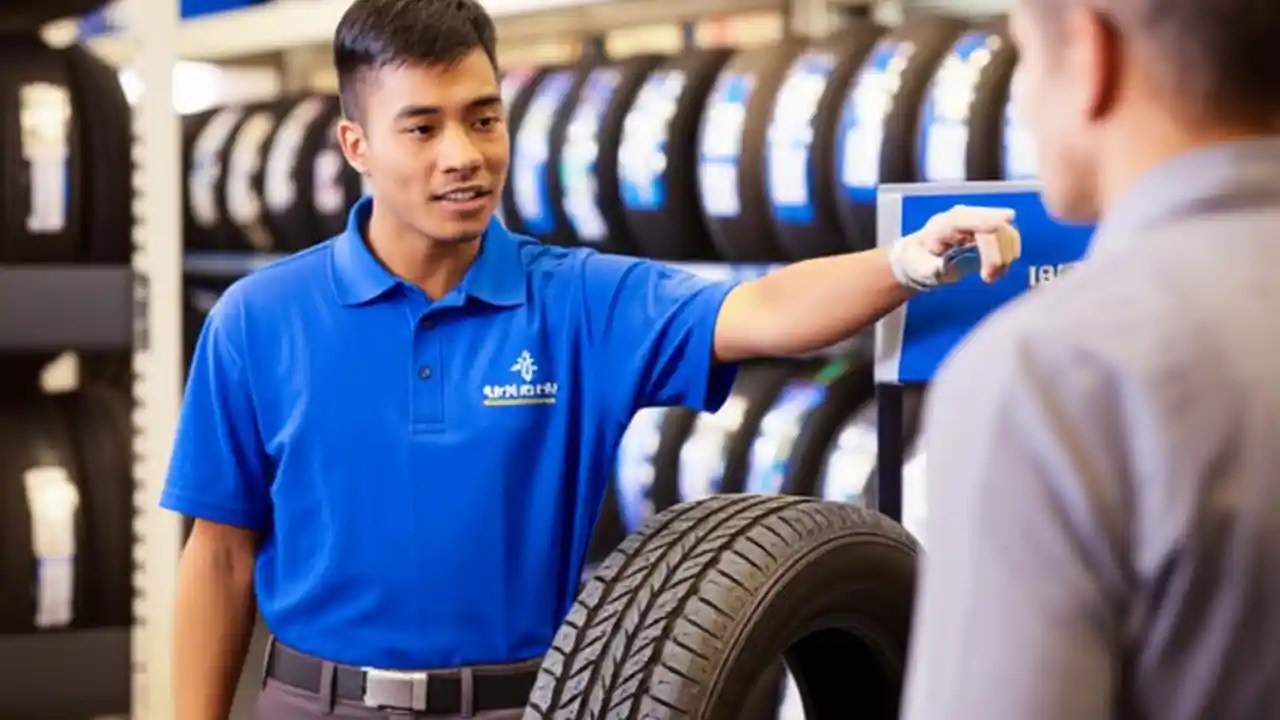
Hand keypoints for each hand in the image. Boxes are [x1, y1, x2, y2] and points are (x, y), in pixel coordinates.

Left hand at [888, 205, 1020, 290]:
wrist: (921, 259)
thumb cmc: (917, 262)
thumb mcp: (918, 269)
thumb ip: (930, 269)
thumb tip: (941, 267)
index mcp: (941, 225)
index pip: (964, 217)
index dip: (986, 218)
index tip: (1007, 218)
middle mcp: (961, 219)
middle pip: (990, 226)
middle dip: (996, 253)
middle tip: (989, 278)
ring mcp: (976, 223)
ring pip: (1004, 232)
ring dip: (1004, 257)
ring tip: (990, 278)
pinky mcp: (987, 231)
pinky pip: (1007, 239)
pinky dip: (1007, 257)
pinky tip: (996, 272)